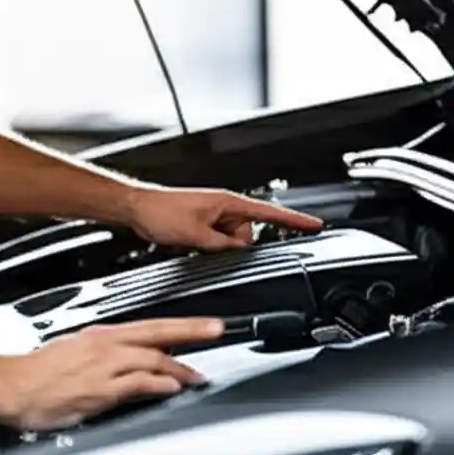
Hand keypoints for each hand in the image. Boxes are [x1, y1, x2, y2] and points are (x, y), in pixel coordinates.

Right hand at [0, 318, 221, 430]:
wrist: (12, 385)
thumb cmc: (36, 373)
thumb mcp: (72, 352)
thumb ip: (103, 356)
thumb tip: (124, 362)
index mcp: (98, 335)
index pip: (148, 325)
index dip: (179, 324)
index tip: (202, 324)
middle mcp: (104, 345)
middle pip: (157, 334)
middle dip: (191, 331)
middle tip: (216, 329)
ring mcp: (104, 366)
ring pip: (152, 359)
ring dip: (180, 366)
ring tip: (197, 374)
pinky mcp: (100, 388)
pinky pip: (137, 383)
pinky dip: (158, 384)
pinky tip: (171, 387)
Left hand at [124, 185, 323, 249]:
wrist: (137, 208)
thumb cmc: (160, 212)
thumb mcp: (196, 235)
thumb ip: (223, 246)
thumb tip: (238, 252)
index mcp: (228, 202)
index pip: (270, 213)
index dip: (295, 220)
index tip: (317, 225)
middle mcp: (224, 207)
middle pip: (248, 235)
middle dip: (233, 245)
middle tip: (205, 241)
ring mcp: (214, 215)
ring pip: (232, 242)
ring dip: (216, 246)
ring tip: (191, 238)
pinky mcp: (204, 224)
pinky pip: (217, 241)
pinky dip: (209, 245)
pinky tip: (191, 241)